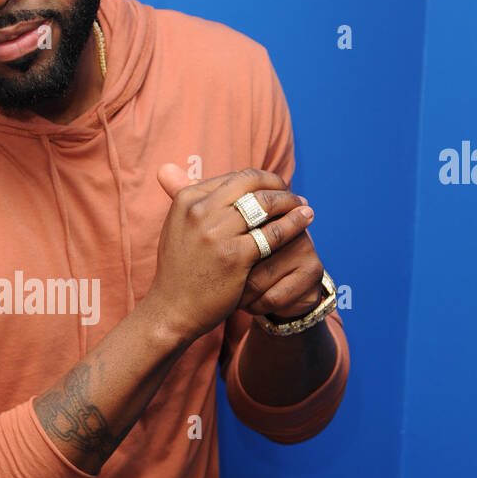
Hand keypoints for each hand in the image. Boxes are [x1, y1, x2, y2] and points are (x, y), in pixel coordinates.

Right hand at [144, 164, 314, 345]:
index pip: (235, 178)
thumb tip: (171, 168)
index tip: (274, 188)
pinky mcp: (235, 257)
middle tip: (293, 193)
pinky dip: (293, 224)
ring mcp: (216, 234)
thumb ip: (183, 197)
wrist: (172, 309)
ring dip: (290, 202)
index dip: (261, 180)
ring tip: (303, 206)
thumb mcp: (176, 226)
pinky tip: (304, 221)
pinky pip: (272, 234)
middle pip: (251, 184)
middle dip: (278, 185)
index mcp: (187, 200)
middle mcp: (199, 212)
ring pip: (265, 205)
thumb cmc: (179, 269)